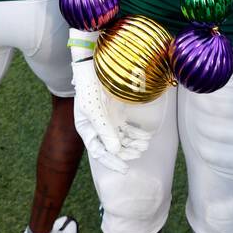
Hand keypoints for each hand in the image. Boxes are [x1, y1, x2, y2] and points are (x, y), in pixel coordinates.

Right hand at [69, 29, 152, 171]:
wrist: (95, 63)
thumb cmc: (90, 86)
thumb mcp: (94, 109)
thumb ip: (104, 130)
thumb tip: (114, 151)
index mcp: (86, 129)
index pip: (99, 152)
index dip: (111, 162)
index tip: (125, 169)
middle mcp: (97, 127)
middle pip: (112, 147)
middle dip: (126, 151)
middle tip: (139, 153)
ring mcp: (108, 119)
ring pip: (122, 138)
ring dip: (133, 143)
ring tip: (145, 145)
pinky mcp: (118, 112)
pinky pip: (128, 128)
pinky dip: (136, 133)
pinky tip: (146, 136)